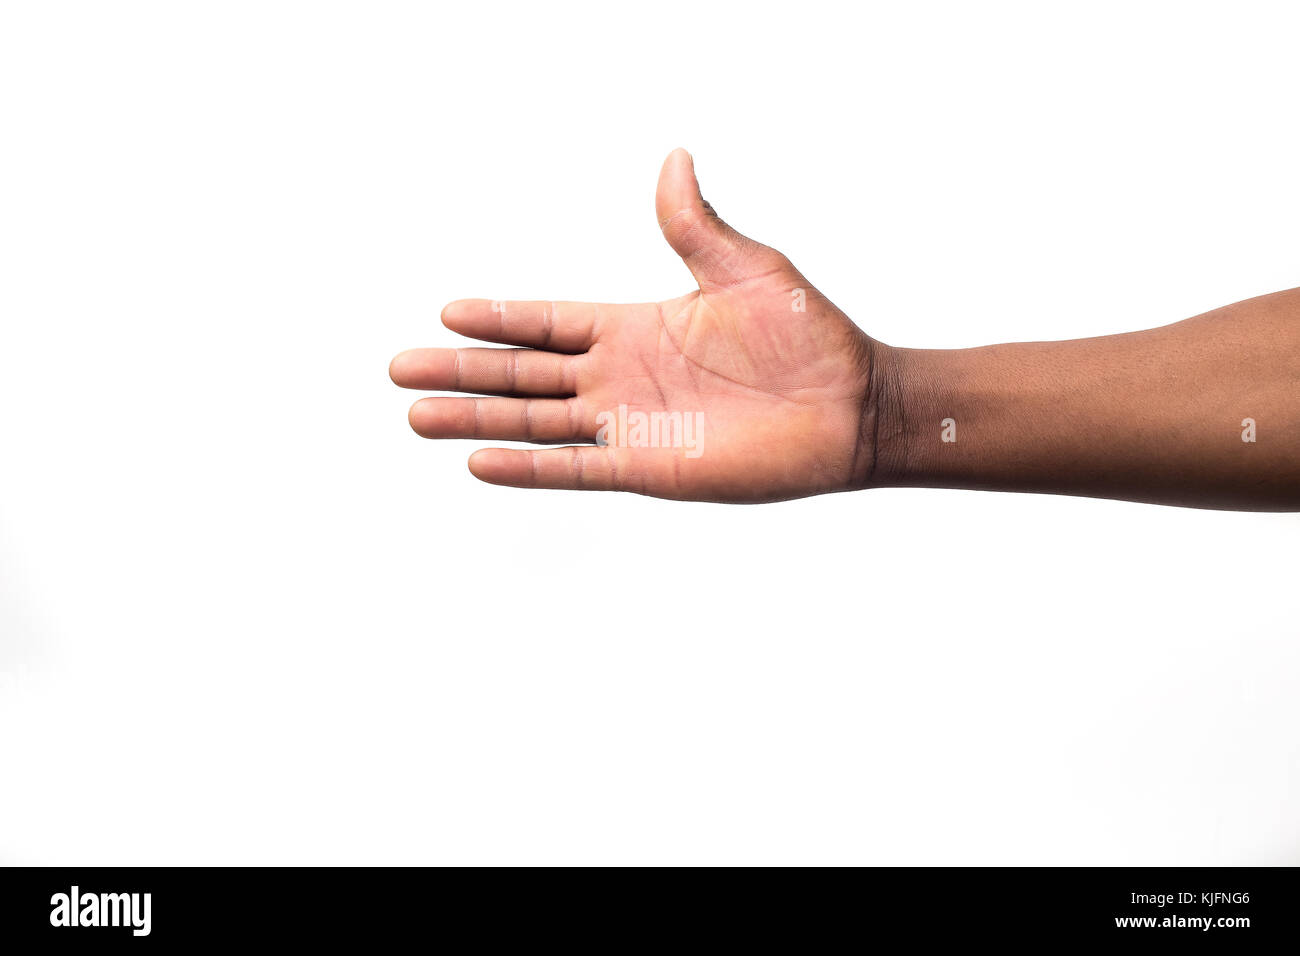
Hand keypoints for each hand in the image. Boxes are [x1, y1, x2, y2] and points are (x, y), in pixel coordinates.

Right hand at [389, 149, 884, 501]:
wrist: (853, 405)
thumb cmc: (807, 334)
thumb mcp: (745, 266)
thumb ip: (694, 224)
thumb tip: (673, 159)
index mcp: (636, 326)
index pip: (549, 321)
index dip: (499, 318)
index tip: (445, 312)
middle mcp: (622, 376)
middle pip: (523, 373)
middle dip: (462, 372)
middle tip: (400, 369)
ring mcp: (632, 425)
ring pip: (535, 421)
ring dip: (477, 419)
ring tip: (418, 415)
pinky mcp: (650, 467)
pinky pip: (576, 467)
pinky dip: (529, 466)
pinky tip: (480, 462)